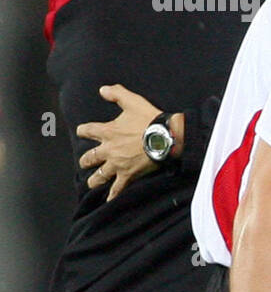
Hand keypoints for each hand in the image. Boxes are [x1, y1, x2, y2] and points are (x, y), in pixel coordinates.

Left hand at [77, 84, 163, 200]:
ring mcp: (117, 164)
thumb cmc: (150, 119)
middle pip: (90, 157)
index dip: (84, 131)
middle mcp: (108, 150)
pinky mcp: (129, 175)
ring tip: (91, 183)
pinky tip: (109, 201)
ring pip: (100, 175)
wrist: (166, 137)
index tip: (82, 132)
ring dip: (95, 179)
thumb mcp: (132, 101)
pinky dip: (113, 195)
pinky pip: (118, 188)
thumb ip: (116, 93)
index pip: (87, 131)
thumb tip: (102, 90)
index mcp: (107, 132)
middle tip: (85, 162)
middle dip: (86, 160)